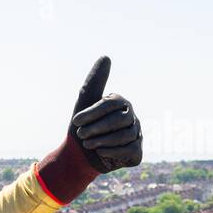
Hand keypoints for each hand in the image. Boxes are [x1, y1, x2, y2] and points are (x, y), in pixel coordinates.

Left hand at [68, 56, 142, 172]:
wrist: (79, 156)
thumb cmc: (82, 128)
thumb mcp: (84, 104)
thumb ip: (94, 81)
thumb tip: (106, 56)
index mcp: (120, 103)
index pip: (110, 104)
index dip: (91, 113)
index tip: (75, 121)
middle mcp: (131, 117)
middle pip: (118, 120)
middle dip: (96, 129)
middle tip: (81, 135)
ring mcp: (136, 134)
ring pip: (124, 136)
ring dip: (102, 141)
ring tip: (88, 144)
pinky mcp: (136, 152)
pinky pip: (129, 150)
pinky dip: (112, 151)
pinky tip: (100, 151)